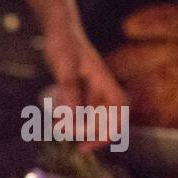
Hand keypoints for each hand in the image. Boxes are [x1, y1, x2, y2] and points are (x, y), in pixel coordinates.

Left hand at [41, 26, 128, 151]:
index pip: (119, 110)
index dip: (112, 128)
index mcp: (104, 81)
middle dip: (94, 134)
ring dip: (81, 127)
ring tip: (61, 130)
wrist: (59, 30)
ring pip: (91, 116)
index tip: (94, 142)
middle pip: (106, 118)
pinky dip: (71, 118)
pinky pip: (80, 109)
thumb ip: (69, 90)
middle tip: (78, 147)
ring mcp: (91, 88)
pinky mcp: (80, 89)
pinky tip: (57, 120)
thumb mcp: (64, 66)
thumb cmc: (64, 43)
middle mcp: (101, 87)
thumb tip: (70, 117)